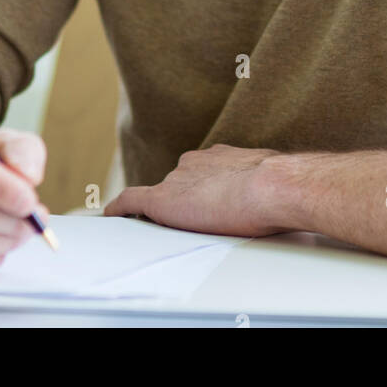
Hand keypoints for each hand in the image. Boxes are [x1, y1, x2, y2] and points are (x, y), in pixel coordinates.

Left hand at [104, 144, 288, 236]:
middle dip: (187, 202)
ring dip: (169, 212)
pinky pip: (131, 201)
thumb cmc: (277, 187)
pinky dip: (119, 207)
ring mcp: (176, 179)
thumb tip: (271, 198)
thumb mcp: (267, 181)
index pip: (201, 175)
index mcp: (219, 157)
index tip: (207, 202)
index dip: (202, 191)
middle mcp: (193, 162)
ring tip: (185, 229)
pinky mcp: (161, 200)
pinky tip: (110, 215)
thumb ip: (257, 185)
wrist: (271, 187)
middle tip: (203, 222)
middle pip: (180, 185)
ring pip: (163, 198)